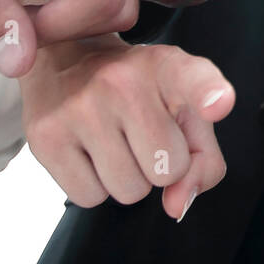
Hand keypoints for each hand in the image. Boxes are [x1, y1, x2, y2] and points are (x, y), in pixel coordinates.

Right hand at [22, 39, 234, 219]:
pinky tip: (89, 150)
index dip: (210, 93)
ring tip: (115, 140)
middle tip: (141, 134)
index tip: (219, 103)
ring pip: (128, 191)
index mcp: (168, 66)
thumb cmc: (139, 93)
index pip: (194, 78)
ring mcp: (80, 107)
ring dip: (128, 178)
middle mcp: (123, 81)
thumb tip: (177, 205)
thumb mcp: (184, 108)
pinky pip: (89, 198)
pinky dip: (95, 186)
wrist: (66, 58)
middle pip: (167, 170)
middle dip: (161, 166)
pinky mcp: (44, 137)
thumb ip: (203, 159)